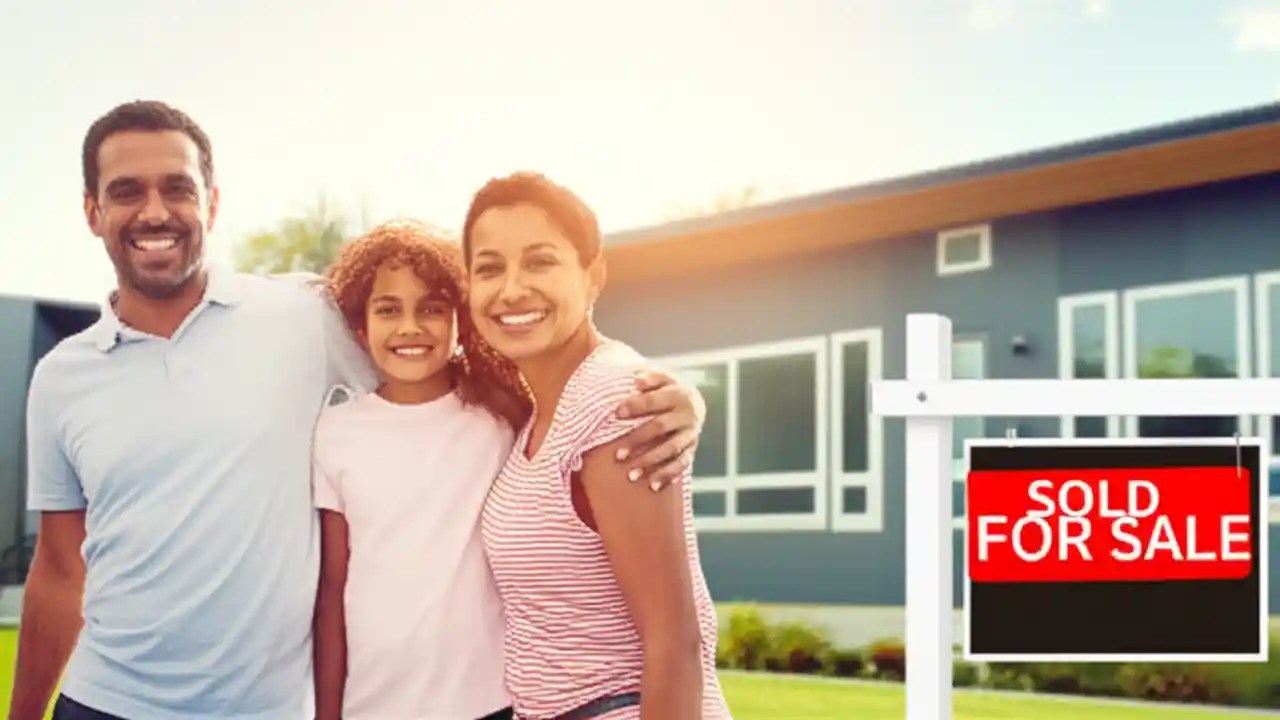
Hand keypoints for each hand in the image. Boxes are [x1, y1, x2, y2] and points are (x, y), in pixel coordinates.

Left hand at [615, 370, 705, 490]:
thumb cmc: (669, 391)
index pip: (655, 401)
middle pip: (661, 428)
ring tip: (630, 475)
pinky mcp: (692, 449)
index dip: (636, 406)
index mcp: (680, 395)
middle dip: (638, 440)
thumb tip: (636, 380)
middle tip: (618, 455)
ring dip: (650, 462)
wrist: (695, 404)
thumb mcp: (664, 379)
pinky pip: (681, 464)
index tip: (616, 413)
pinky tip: (652, 486)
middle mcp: (688, 416)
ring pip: (671, 450)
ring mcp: (691, 434)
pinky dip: (667, 476)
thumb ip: (651, 378)